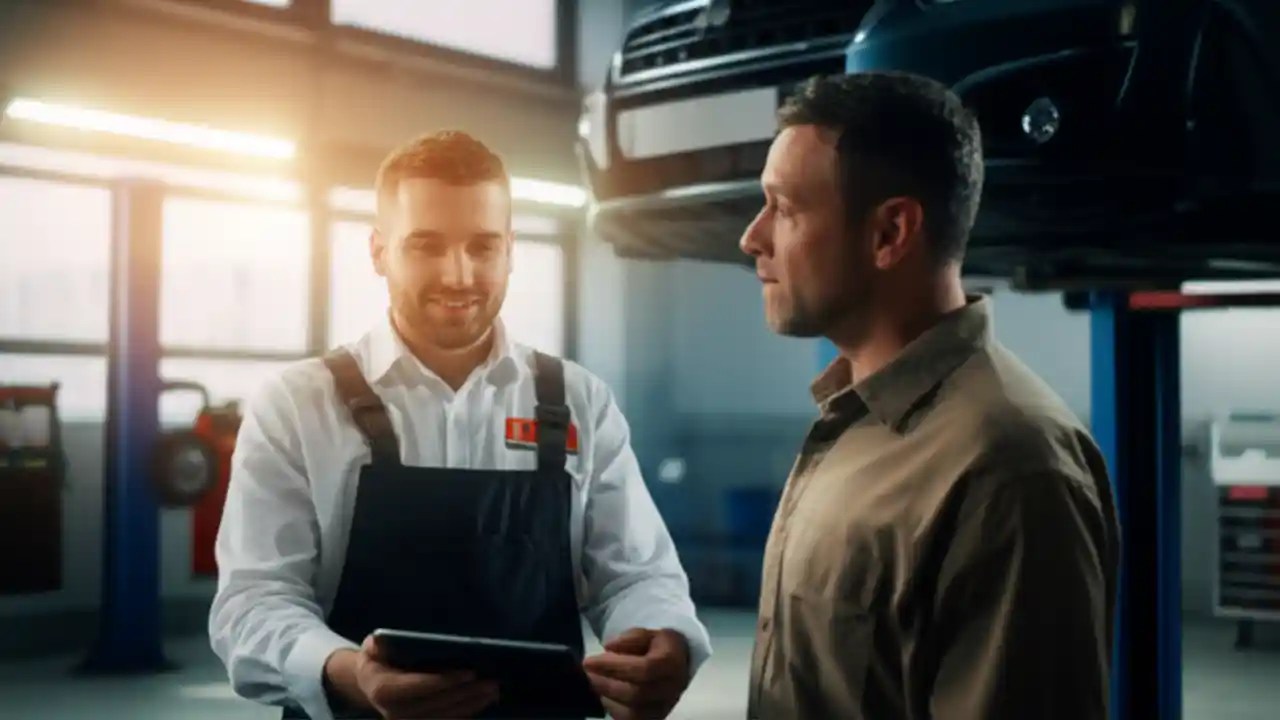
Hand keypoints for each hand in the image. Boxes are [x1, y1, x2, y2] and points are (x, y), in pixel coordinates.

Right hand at [353, 635, 498, 718]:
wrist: (369, 684)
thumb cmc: (377, 659)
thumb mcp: (373, 647)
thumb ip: (378, 645)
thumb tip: (381, 640)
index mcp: (384, 690)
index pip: (421, 686)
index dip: (446, 681)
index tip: (470, 673)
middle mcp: (394, 713)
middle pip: (438, 704)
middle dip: (467, 694)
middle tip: (491, 682)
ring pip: (445, 716)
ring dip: (471, 705)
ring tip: (492, 691)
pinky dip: (465, 713)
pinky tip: (482, 702)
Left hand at [583, 628, 690, 719]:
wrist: (676, 666)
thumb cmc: (657, 648)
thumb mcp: (647, 633)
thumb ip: (630, 638)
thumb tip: (609, 647)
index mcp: (672, 662)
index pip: (644, 669)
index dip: (614, 666)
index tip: (590, 661)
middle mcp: (672, 689)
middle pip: (636, 694)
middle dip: (606, 684)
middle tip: (587, 672)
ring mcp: (664, 708)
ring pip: (633, 713)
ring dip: (607, 697)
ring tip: (594, 681)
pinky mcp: (654, 719)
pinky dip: (613, 709)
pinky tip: (604, 695)